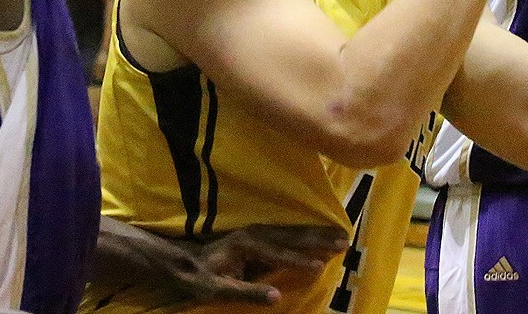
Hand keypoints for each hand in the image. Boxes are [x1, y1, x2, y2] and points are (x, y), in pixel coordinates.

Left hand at [179, 225, 349, 303]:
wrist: (183, 263)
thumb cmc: (199, 279)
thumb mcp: (219, 290)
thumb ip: (248, 293)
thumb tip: (278, 296)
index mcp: (246, 244)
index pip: (279, 253)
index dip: (300, 259)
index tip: (321, 264)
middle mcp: (253, 233)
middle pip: (291, 235)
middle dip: (318, 237)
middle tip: (344, 239)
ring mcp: (255, 232)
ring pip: (291, 231)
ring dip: (316, 232)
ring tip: (339, 233)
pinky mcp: (257, 235)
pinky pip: (286, 233)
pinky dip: (304, 233)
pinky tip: (318, 233)